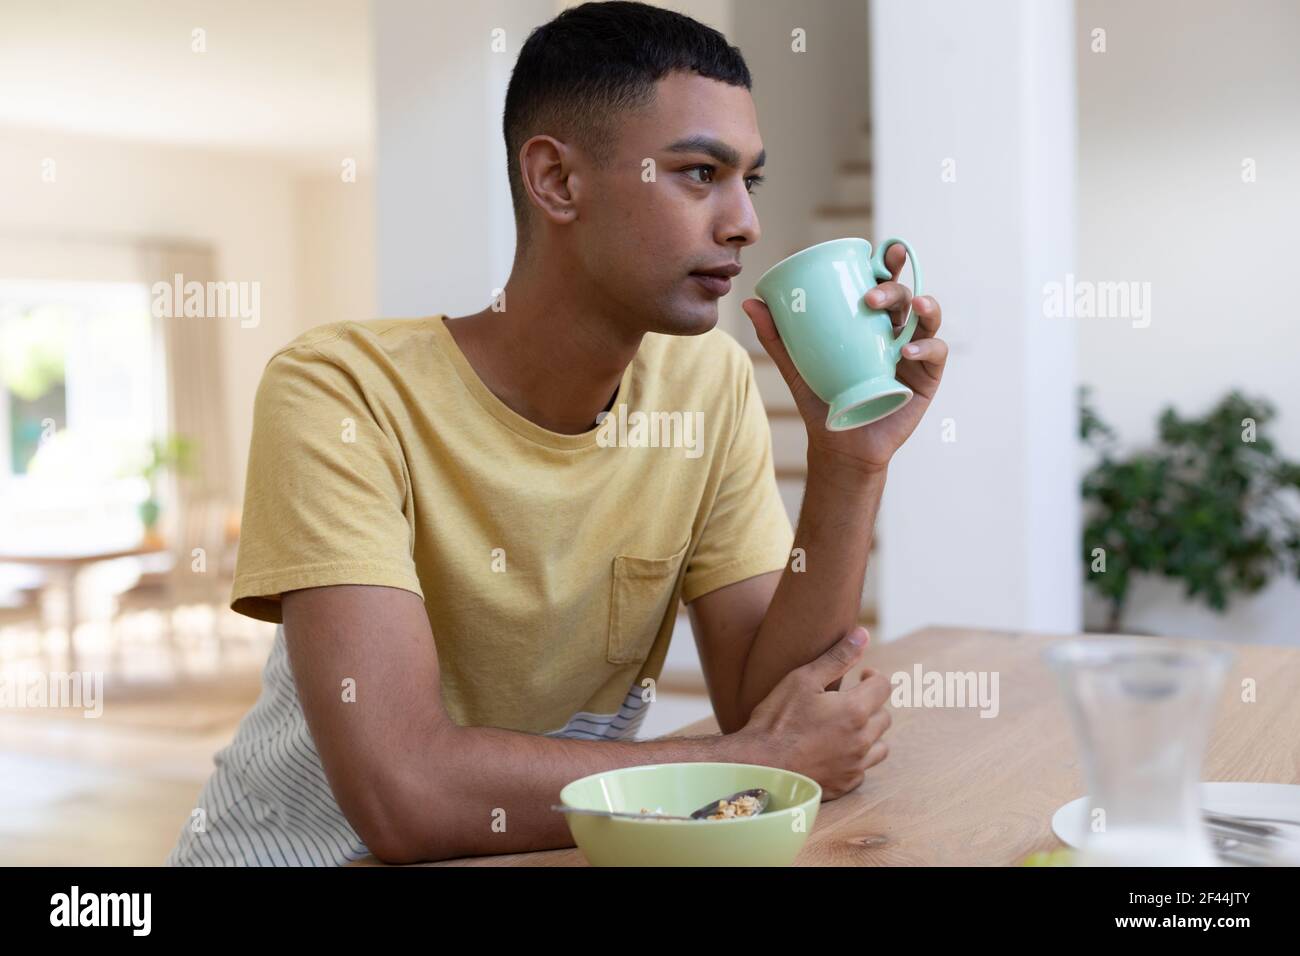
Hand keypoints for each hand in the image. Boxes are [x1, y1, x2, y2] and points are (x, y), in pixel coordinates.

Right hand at [735, 627, 891, 800]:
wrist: (758, 765)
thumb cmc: (777, 719)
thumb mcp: (803, 679)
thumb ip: (837, 657)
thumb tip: (863, 635)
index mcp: (855, 710)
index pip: (884, 687)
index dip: (874, 677)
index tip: (861, 675)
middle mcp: (862, 739)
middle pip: (884, 717)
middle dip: (871, 704)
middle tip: (849, 700)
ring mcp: (855, 765)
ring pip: (880, 746)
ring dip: (870, 733)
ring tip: (847, 726)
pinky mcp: (845, 785)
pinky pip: (863, 769)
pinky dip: (856, 758)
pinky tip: (836, 751)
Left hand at [742, 242, 946, 476]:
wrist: (838, 444)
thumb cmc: (820, 400)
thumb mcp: (796, 365)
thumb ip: (776, 336)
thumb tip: (750, 302)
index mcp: (870, 321)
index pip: (883, 283)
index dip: (891, 263)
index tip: (887, 252)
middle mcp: (895, 331)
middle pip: (904, 296)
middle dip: (893, 288)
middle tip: (870, 298)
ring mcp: (914, 353)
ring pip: (927, 318)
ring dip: (923, 306)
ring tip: (910, 307)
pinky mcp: (926, 378)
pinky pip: (937, 354)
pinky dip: (927, 347)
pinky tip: (907, 351)